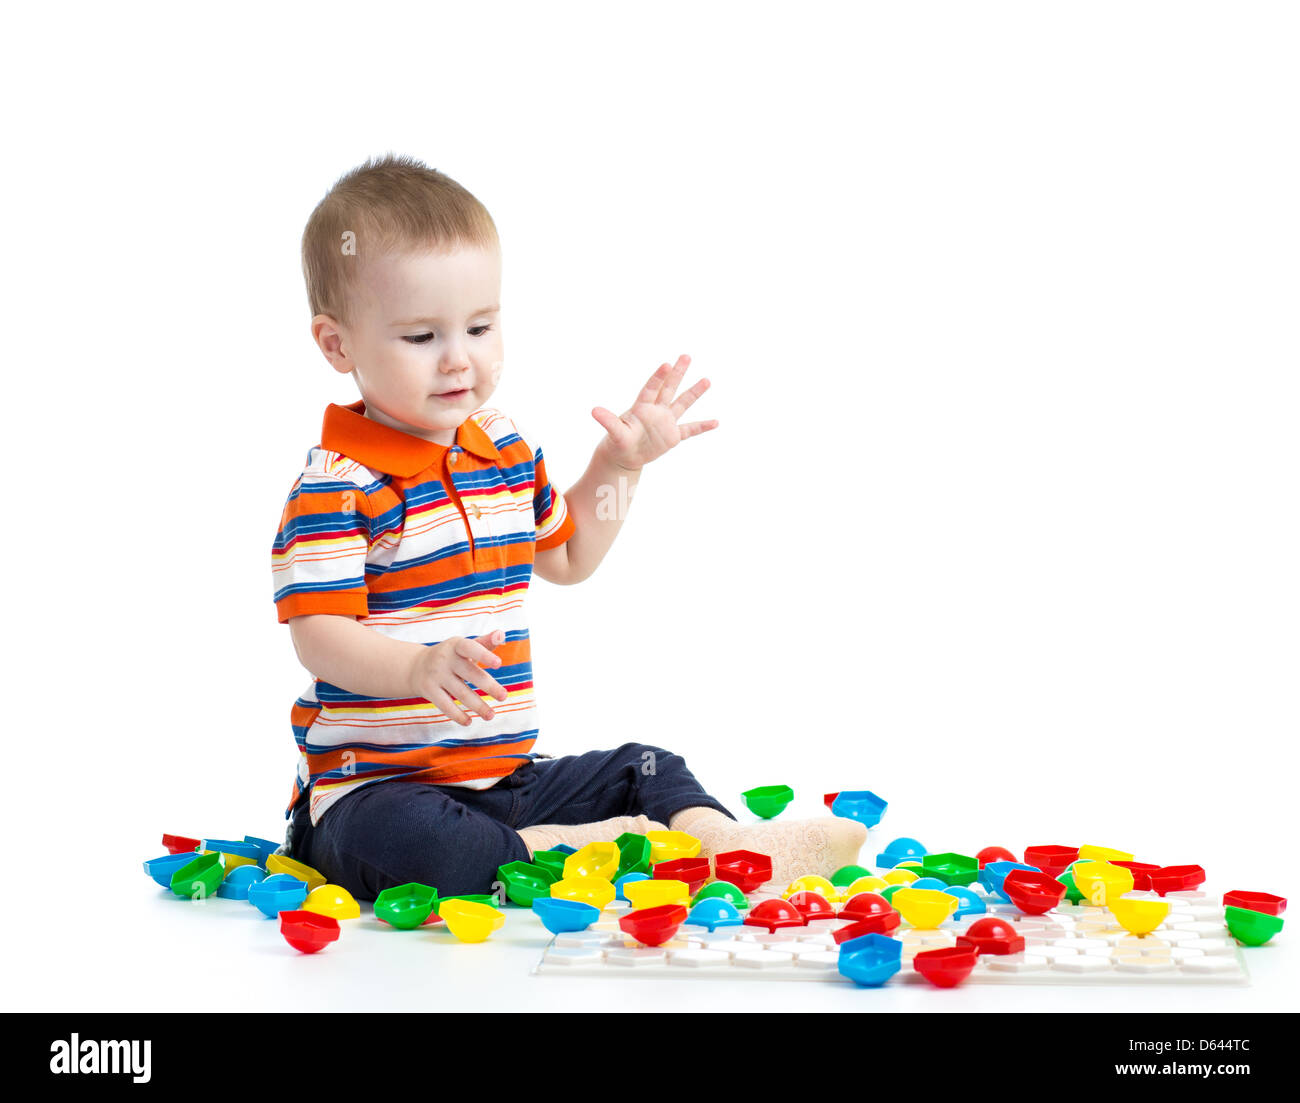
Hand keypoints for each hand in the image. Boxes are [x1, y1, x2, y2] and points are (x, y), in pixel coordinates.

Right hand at [407, 630, 507, 725]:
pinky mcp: (429, 691)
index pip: (471, 648)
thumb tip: (501, 634)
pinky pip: (445, 706)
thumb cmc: (452, 655)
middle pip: (470, 674)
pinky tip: (469, 721)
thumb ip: (485, 643)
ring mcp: (436, 676)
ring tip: (491, 716)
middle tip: (504, 697)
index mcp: (456, 645)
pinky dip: (457, 715)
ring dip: (477, 706)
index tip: (499, 663)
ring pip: (460, 693)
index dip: (484, 655)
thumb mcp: (464, 646)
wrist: (416, 665)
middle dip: (488, 686)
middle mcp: (445, 659)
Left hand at [591, 354, 717, 470]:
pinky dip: (702, 427)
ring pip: (682, 404)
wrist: (626, 456)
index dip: (658, 377)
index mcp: (642, 407)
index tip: (666, 364)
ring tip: (707, 380)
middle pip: (669, 388)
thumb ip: (608, 421)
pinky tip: (716, 422)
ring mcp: (666, 422)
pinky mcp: (673, 436)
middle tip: (686, 355)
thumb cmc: (617, 442)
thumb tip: (594, 410)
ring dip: (694, 393)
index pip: (651, 388)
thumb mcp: (614, 433)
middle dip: (678, 373)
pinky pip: (690, 430)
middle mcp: (656, 410)